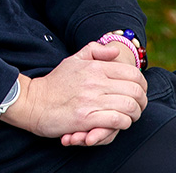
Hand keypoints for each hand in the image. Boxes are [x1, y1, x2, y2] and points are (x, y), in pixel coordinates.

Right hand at [0, 39, 146, 143]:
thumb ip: (94, 50)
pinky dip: (123, 124)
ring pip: (129, 106)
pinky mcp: (85, 118)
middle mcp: (95, 81)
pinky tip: (119, 124)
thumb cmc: (55, 83)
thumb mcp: (73, 60)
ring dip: (134, 115)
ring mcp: (91, 100)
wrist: (33, 102)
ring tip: (129, 117)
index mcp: (95, 67)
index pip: (133, 73)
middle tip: (138, 108)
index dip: (142, 85)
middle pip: (136, 91)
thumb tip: (114, 50)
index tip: (139, 93)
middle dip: (142, 102)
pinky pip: (116, 120)